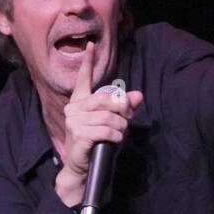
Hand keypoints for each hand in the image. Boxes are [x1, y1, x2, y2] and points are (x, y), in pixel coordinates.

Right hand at [62, 40, 143, 177]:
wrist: (80, 167)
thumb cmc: (95, 143)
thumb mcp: (111, 123)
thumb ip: (123, 108)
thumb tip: (138, 95)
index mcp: (80, 102)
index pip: (83, 79)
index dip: (88, 62)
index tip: (91, 46)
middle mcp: (74, 108)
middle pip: (105, 99)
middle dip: (122, 108)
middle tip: (128, 117)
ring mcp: (74, 121)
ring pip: (108, 117)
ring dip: (121, 127)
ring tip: (120, 134)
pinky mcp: (78, 135)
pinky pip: (106, 130)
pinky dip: (116, 136)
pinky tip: (115, 140)